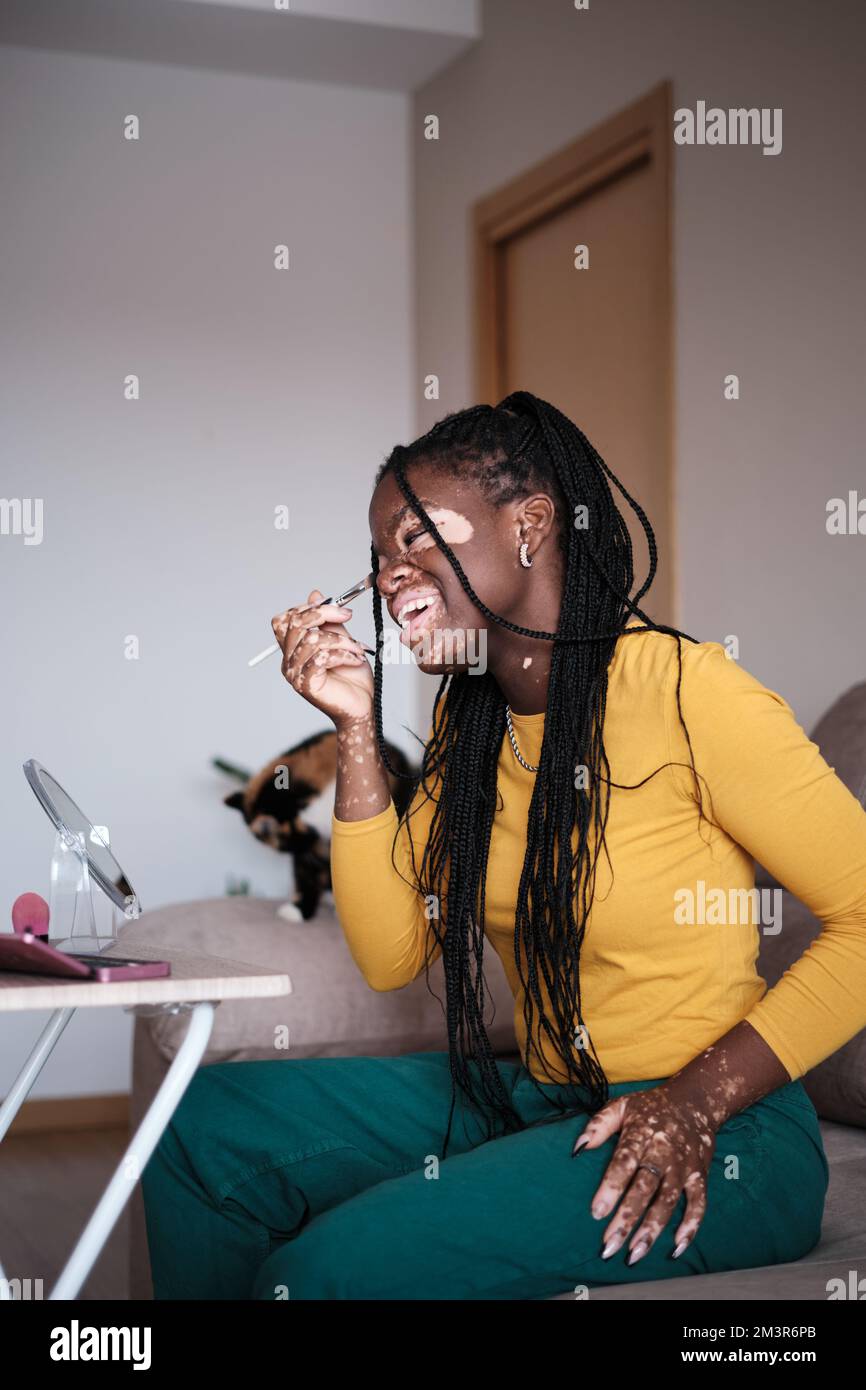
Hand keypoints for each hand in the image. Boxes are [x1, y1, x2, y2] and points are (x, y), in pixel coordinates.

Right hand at [271, 589, 373, 725]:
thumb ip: (327, 621)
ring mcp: (295, 675)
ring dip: (342, 640)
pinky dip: (344, 655)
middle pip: (294, 624)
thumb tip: (315, 595)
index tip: (334, 608)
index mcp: (292, 651)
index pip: (283, 621)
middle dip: (324, 614)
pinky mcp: (306, 685)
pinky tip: (356, 660)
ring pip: (312, 640)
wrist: (361, 706)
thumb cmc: (351, 677)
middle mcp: (289, 662)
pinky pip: (321, 658)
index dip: (306, 608)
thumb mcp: (341, 641)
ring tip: (358, 649)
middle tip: (347, 616)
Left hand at [572, 1082, 716, 1265]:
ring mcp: (683, 1167)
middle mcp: (663, 1153)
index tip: (596, 1212)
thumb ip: (598, 1125)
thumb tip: (578, 1148)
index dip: (611, 1188)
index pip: (624, 1163)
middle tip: (609, 1245)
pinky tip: (676, 1247)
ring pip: (668, 1202)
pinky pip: (698, 1204)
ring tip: (634, 1254)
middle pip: (644, 1189)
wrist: (695, 1102)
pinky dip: (690, 1227)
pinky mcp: (700, 1176)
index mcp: (641, 1135)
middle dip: (627, 1219)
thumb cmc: (651, 1108)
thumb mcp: (622, 1105)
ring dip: (652, 1230)